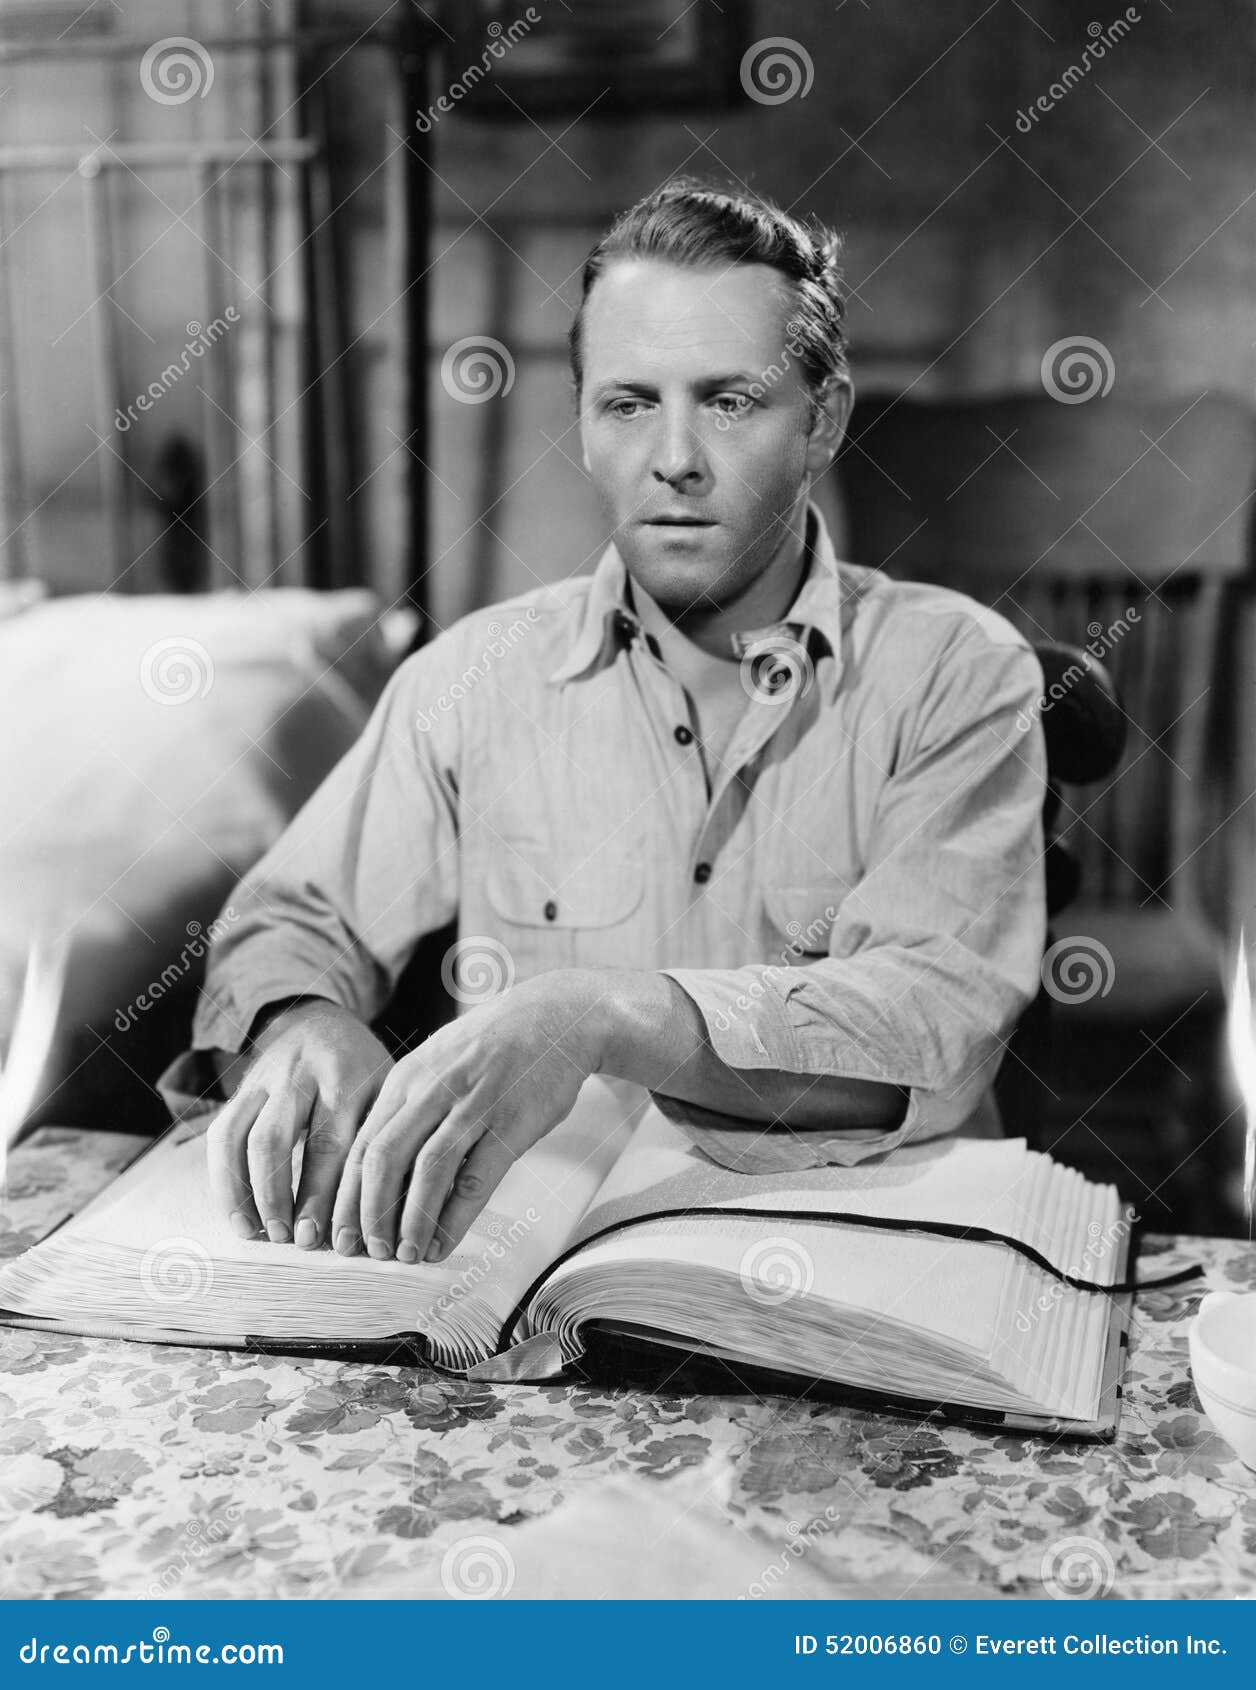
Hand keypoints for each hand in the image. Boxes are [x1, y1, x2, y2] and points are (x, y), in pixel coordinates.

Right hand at [205, 1000, 393, 1247]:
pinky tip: (239, 1215)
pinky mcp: (240, 1091)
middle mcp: (300, 1075)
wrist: (319, 1020)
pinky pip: (221, 1136)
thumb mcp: (389, 1089)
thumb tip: (411, 1208)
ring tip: (261, 1234)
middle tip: (296, 1240)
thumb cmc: (365, 1069)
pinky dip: (224, 1179)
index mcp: (347, 1077)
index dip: (329, 1196)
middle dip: (283, 1196)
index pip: (333, 1143)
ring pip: (243, 1138)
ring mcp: (264, 1081)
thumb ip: (391, 1139)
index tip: (337, 1241)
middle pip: (279, 1140)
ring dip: (247, 1192)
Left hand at [329, 971, 605, 1263]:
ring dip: (410, 1220)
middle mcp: (434, 1089)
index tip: (339, 1233)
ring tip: (404, 1256)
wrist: (556, 1016)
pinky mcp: (512, 1122)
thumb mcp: (438, 1062)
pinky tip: (443, 1243)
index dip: (345, 1195)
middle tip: (367, 1252)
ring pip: (427, 1170)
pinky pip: (477, 1177)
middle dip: (369, 1213)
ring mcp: (474, 1104)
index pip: (361, 1144)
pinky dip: (455, 1218)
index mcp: (407, 1078)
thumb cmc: (493, 1047)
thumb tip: (375, 1166)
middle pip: (383, 1159)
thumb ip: (407, 1107)